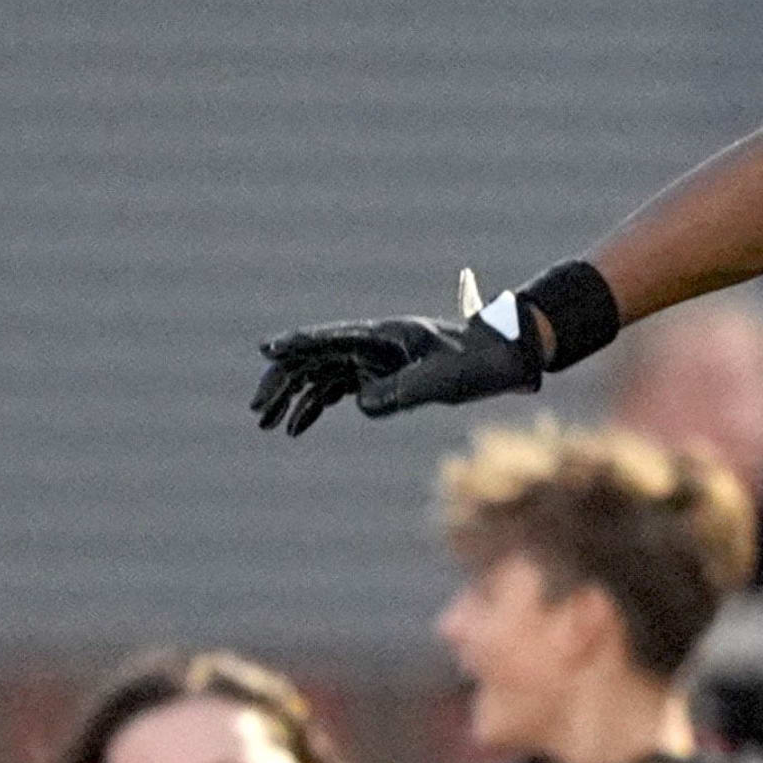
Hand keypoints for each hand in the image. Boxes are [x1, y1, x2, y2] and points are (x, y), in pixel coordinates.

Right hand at [255, 275, 541, 435]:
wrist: (505, 358)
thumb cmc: (478, 362)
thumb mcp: (443, 380)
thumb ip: (401, 391)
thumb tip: (360, 404)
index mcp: (384, 335)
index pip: (330, 338)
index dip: (296, 345)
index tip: (267, 351)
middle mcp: (371, 344)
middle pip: (314, 360)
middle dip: (283, 383)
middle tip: (258, 411)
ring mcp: (373, 360)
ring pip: (321, 377)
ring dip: (293, 400)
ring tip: (269, 425)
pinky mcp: (380, 377)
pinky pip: (338, 390)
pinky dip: (316, 407)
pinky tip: (297, 427)